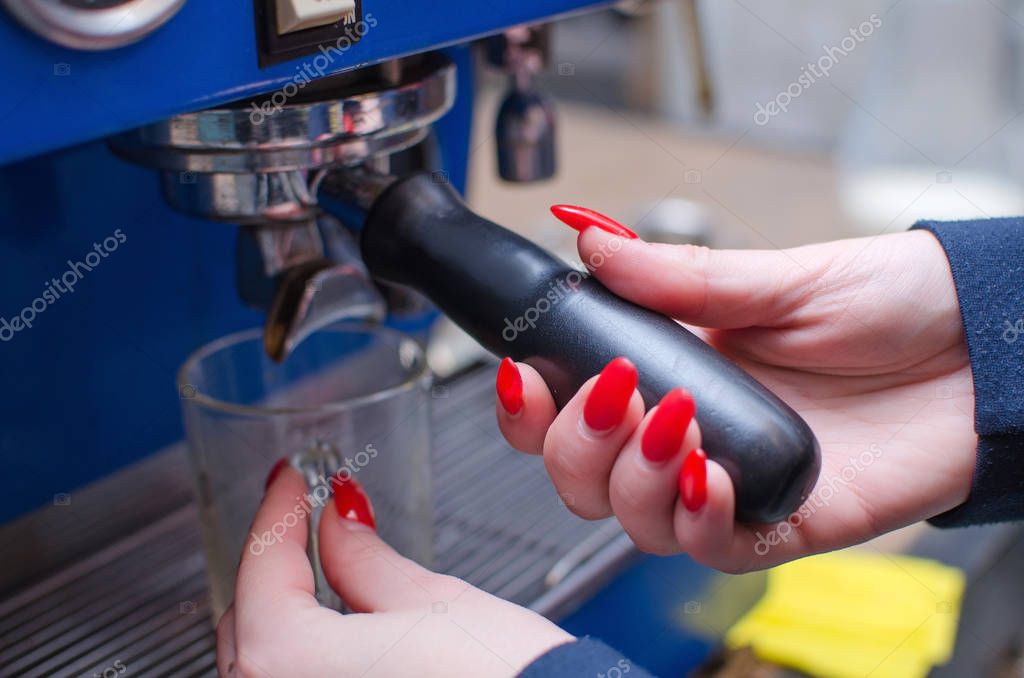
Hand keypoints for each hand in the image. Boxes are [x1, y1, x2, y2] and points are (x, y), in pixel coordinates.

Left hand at [217, 469, 571, 676]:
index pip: (261, 568)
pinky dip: (302, 659)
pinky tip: (336, 631)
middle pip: (248, 622)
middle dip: (274, 563)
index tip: (291, 479)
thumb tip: (338, 519)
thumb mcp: (433, 602)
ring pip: (262, 666)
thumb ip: (364, 557)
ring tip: (319, 568)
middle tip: (303, 516)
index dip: (278, 510)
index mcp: (288, 665)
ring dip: (285, 613)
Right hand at [497, 226, 975, 572]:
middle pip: (583, 474)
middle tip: (615, 391)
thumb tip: (592, 242)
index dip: (531, 406)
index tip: (528, 374)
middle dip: (573, 443)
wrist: (985, 345)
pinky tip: (705, 476)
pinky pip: (711, 548)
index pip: (572, 406)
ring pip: (632, 518)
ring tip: (670, 423)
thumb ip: (680, 274)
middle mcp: (689, 433)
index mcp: (675, 369)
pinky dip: (692, 520)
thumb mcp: (780, 276)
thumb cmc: (892, 303)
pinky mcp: (784, 524)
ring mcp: (731, 482)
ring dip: (629, 478)